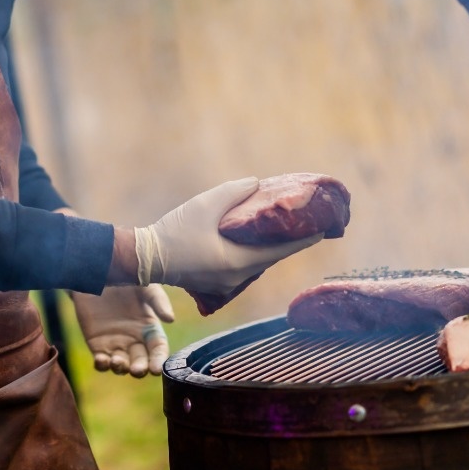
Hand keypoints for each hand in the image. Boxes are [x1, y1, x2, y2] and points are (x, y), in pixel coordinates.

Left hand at [70, 284, 174, 377]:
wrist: (97, 272)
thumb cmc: (126, 277)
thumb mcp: (145, 287)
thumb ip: (158, 301)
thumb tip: (170, 319)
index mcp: (150, 328)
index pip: (158, 349)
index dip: (159, 360)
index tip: (157, 369)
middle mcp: (135, 339)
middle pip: (141, 361)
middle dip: (140, 368)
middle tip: (138, 370)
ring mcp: (116, 343)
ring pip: (121, 365)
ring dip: (120, 368)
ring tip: (117, 362)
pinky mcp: (97, 344)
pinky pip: (101, 360)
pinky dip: (102, 364)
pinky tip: (102, 360)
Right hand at [135, 178, 322, 299]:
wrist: (145, 257)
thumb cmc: (174, 232)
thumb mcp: (206, 204)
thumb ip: (235, 192)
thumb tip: (257, 184)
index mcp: (238, 262)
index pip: (281, 251)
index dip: (304, 239)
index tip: (323, 229)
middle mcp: (237, 278)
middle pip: (272, 258)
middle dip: (289, 241)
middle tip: (305, 224)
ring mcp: (227, 285)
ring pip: (258, 263)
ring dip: (270, 248)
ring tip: (282, 229)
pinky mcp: (216, 284)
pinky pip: (244, 267)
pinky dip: (253, 253)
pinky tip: (255, 240)